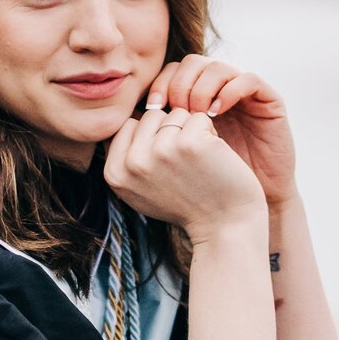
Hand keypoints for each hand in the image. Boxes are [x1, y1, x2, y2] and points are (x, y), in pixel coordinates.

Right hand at [104, 104, 267, 243]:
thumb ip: (126, 158)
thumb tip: (125, 120)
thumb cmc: (185, 204)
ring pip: (176, 113)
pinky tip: (212, 157)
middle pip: (151, 115)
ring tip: (197, 161)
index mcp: (114, 173)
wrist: (223, 225)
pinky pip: (199, 117)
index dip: (151, 137)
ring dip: (191, 131)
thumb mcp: (140, 190)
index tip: (166, 165)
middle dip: (171, 131)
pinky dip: (210, 133)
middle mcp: (134, 162)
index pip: (129, 125)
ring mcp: (161, 151)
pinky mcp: (190, 143)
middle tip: (184, 163)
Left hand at [146, 56, 295, 210]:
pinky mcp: (267, 101)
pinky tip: (215, 114)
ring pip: (216, 67)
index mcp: (194, 100)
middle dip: (177, 85)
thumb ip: (149, 136)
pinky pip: (248, 79)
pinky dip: (229, 92)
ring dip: (200, 88)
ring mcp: (243, 94)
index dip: (159, 85)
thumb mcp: (169, 158)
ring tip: (195, 114)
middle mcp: (218, 91)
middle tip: (173, 110)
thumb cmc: (202, 187)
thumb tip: (121, 119)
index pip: (171, 72)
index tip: (151, 109)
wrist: (241, 210)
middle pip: (191, 64)